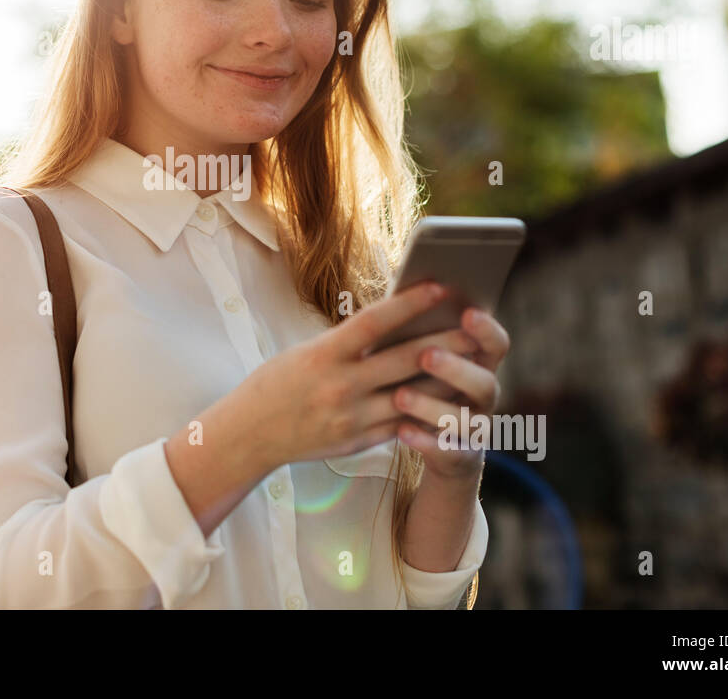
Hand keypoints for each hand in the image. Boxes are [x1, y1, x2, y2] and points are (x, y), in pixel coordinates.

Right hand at [239, 281, 481, 469]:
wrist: (249, 434)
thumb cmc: (276, 384)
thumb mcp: (305, 352)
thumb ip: (347, 343)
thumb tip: (390, 324)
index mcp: (324, 354)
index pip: (375, 321)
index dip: (410, 302)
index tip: (440, 286)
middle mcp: (340, 385)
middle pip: (405, 359)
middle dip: (446, 341)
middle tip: (478, 326)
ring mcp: (352, 417)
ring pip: (413, 395)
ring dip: (448, 378)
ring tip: (476, 362)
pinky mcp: (358, 441)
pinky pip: (402, 424)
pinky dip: (427, 409)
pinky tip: (450, 398)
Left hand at [386, 303, 510, 479]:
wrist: (439, 444)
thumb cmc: (423, 383)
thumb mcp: (424, 358)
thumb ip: (421, 335)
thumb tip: (400, 297)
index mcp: (481, 364)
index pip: (497, 344)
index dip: (486, 329)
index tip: (467, 312)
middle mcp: (485, 396)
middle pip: (483, 382)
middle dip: (456, 368)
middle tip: (426, 355)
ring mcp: (476, 429)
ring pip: (464, 420)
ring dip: (432, 406)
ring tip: (400, 395)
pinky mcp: (459, 457)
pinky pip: (446, 452)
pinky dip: (424, 442)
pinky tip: (401, 430)